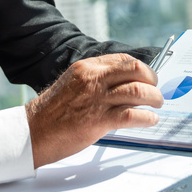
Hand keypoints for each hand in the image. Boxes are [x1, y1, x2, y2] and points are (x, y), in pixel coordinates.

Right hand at [25, 53, 163, 166]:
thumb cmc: (52, 112)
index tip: (148, 76)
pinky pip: (131, 115)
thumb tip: (121, 86)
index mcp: (86, 68)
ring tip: (157, 104)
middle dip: (152, 79)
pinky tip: (150, 120)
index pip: (122, 60)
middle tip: (156, 89)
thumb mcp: (72, 85)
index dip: (140, 68)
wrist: (34, 131)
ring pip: (137, 91)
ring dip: (154, 98)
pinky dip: (147, 117)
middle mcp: (93, 79)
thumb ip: (95, 82)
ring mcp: (96, 99)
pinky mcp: (98, 120)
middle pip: (134, 69)